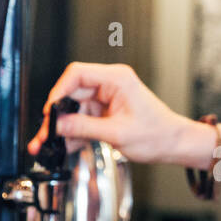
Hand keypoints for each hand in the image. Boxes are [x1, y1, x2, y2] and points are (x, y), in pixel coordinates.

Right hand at [27, 62, 190, 164]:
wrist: (174, 145)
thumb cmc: (158, 134)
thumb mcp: (117, 133)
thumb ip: (84, 128)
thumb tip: (58, 125)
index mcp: (116, 79)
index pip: (77, 74)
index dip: (59, 90)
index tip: (50, 110)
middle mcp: (109, 85)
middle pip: (72, 93)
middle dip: (57, 115)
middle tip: (46, 134)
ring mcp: (106, 99)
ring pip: (74, 109)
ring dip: (63, 128)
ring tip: (49, 145)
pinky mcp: (105, 112)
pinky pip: (82, 120)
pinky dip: (74, 133)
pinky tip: (65, 146)